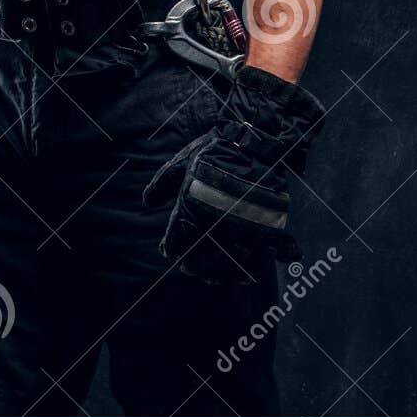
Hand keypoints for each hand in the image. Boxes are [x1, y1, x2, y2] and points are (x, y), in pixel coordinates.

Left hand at [142, 64, 325, 283]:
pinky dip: (251, 269)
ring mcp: (242, 225)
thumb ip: (163, 184)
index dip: (173, 250)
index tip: (170, 252)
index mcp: (191, 205)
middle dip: (195, 266)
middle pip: (201, 258)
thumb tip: (148, 202)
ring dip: (221, 273)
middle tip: (193, 268)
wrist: (254, 139)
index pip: (178, 241)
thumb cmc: (215, 150)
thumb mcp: (182, 162)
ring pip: (229, 264)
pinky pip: (259, 258)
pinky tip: (245, 274)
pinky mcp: (267, 226)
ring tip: (216, 276)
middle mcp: (215, 220)